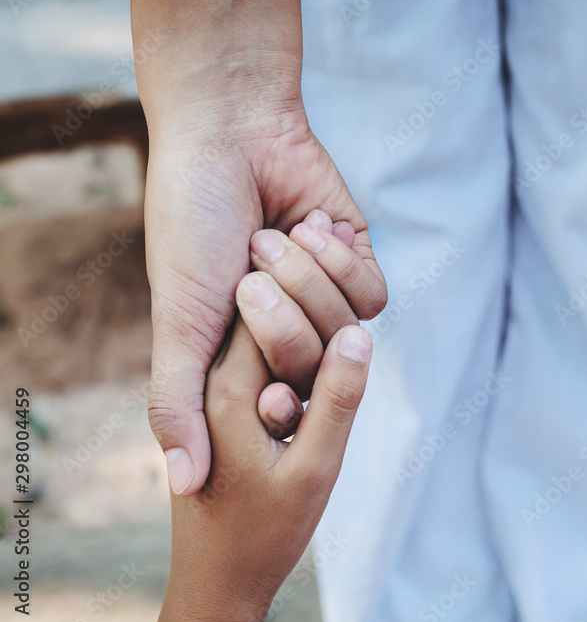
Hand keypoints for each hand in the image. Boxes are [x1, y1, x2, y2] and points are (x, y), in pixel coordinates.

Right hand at [145, 105, 386, 496]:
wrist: (231, 135)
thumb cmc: (192, 225)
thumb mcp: (178, 322)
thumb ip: (177, 403)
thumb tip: (187, 486)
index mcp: (240, 351)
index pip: (276, 410)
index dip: (277, 402)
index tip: (261, 380)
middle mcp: (287, 328)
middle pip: (317, 367)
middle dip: (284, 320)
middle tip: (247, 272)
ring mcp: (325, 297)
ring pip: (349, 332)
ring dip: (310, 282)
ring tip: (270, 237)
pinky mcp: (358, 264)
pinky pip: (374, 297)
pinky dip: (342, 263)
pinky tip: (311, 226)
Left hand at [156, 314, 371, 621]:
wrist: (216, 581)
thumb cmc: (266, 531)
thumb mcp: (317, 467)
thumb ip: (337, 399)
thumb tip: (358, 334)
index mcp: (228, 389)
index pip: (272, 304)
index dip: (314, 291)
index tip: (349, 300)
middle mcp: (209, 384)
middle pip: (262, 316)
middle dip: (308, 312)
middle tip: (349, 326)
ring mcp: (208, 398)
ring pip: (259, 340)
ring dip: (299, 340)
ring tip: (335, 353)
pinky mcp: (216, 413)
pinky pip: (255, 367)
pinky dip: (286, 365)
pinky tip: (311, 387)